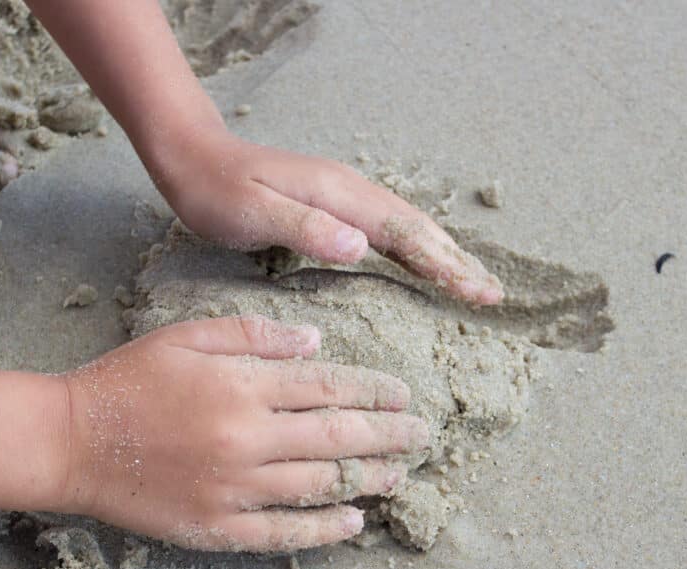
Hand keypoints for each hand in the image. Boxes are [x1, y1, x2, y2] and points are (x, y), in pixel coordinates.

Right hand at [57, 316, 426, 551]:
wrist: (70, 441)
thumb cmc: (128, 379)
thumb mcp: (189, 335)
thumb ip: (255, 334)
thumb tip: (316, 341)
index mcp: (243, 386)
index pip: (329, 388)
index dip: (375, 391)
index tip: (404, 394)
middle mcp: (248, 438)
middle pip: (337, 437)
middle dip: (388, 435)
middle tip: (422, 435)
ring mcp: (234, 488)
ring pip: (320, 486)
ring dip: (368, 480)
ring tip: (400, 475)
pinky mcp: (216, 526)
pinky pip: (283, 532)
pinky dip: (323, 530)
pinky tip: (353, 523)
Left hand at [158, 130, 504, 305]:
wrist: (193, 158)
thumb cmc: (217, 191)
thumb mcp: (253, 212)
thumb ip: (306, 228)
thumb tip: (362, 246)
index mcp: (338, 195)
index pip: (404, 234)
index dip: (443, 265)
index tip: (475, 291)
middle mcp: (350, 192)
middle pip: (418, 228)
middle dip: (457, 261)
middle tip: (493, 293)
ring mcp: (344, 197)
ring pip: (407, 228)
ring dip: (443, 255)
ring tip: (473, 281)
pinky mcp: (333, 206)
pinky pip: (386, 230)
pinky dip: (415, 249)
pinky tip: (423, 264)